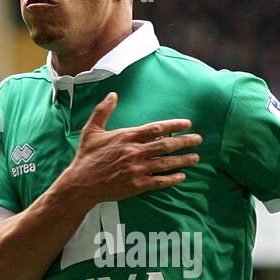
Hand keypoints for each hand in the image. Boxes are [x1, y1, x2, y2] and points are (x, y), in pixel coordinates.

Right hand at [55, 92, 201, 207]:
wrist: (81, 182)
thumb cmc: (87, 156)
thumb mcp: (92, 130)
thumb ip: (103, 111)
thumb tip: (112, 94)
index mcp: (128, 136)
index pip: (157, 128)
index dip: (174, 125)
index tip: (187, 124)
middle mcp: (136, 151)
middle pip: (166, 145)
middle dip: (185, 142)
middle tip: (198, 140)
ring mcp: (138, 169)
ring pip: (166, 163)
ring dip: (183, 160)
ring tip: (196, 157)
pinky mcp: (137, 185)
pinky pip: (159, 181)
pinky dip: (172, 179)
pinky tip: (182, 176)